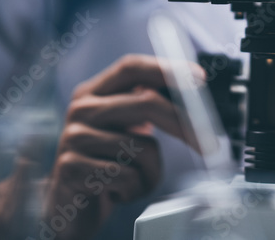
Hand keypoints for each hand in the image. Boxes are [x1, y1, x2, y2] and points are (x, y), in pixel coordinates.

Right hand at [0, 54, 202, 239]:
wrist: (68, 208)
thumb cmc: (103, 165)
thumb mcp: (122, 130)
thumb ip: (144, 108)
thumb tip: (189, 93)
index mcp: (93, 92)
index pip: (131, 67)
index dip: (167, 69)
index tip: (198, 78)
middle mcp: (80, 109)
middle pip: (145, 102)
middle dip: (183, 122)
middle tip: (207, 143)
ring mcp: (73, 137)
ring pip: (142, 146)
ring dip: (150, 171)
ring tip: (133, 178)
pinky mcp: (71, 168)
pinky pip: (127, 175)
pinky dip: (134, 188)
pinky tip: (117, 191)